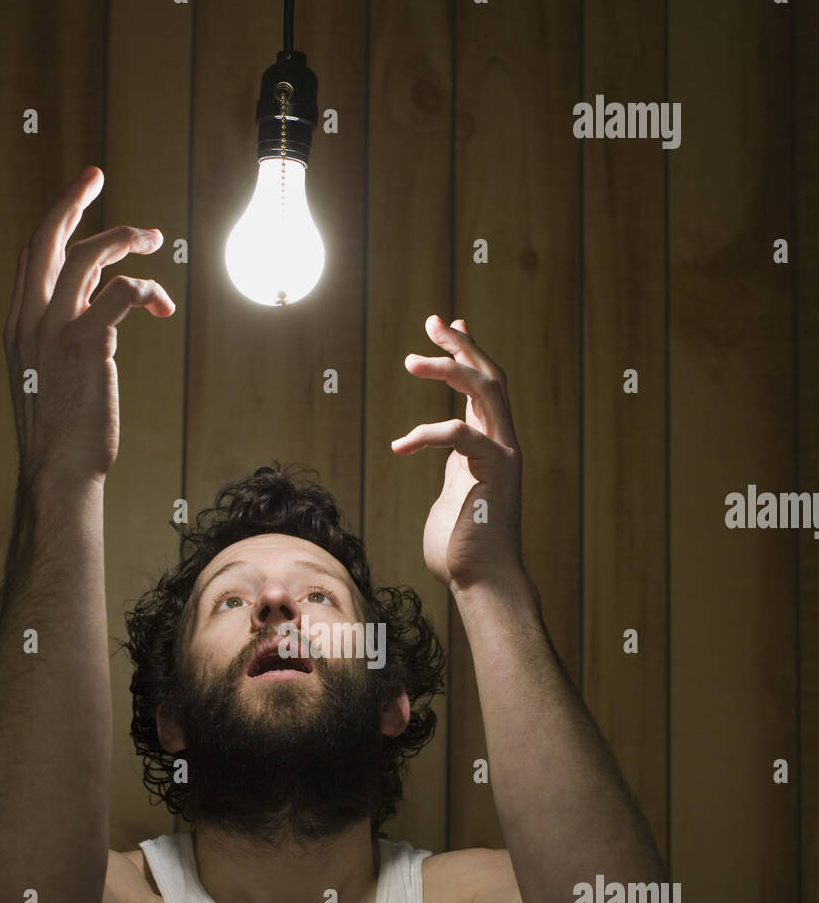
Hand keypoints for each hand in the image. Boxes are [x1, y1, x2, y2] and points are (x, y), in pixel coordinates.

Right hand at [3, 165, 175, 485]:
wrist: (59, 472)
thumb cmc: (64, 435)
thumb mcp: (53, 379)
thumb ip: (69, 341)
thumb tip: (100, 320)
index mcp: (18, 325)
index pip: (32, 255)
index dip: (55, 221)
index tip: (78, 198)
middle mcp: (29, 320)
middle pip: (46, 238)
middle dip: (72, 200)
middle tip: (97, 174)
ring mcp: (54, 331)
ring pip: (86, 256)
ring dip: (123, 238)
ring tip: (153, 239)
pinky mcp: (86, 345)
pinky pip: (119, 293)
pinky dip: (145, 289)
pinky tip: (161, 308)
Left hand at [391, 315, 527, 598]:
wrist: (482, 581)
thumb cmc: (462, 550)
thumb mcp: (453, 497)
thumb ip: (453, 471)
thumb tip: (448, 466)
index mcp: (491, 447)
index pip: (482, 389)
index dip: (466, 352)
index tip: (448, 324)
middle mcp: (503, 444)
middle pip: (490, 376)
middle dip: (462, 344)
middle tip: (433, 321)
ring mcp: (503, 455)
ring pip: (484, 390)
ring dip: (449, 367)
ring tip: (413, 359)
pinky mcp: (494, 471)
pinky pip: (460, 434)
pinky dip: (427, 433)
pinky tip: (400, 445)